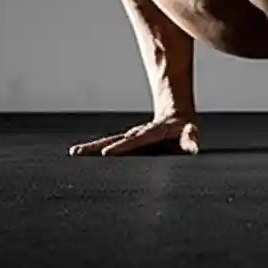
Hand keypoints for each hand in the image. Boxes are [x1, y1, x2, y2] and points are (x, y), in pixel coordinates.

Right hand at [68, 115, 199, 156]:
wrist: (174, 113)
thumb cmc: (184, 129)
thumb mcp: (190, 132)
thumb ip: (191, 140)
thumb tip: (193, 148)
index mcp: (154, 132)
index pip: (137, 140)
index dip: (123, 147)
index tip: (108, 154)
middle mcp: (138, 134)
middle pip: (115, 140)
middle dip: (98, 148)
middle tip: (79, 154)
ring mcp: (131, 138)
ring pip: (108, 142)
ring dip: (91, 148)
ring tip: (74, 153)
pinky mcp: (126, 143)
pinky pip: (108, 145)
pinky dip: (93, 150)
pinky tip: (78, 154)